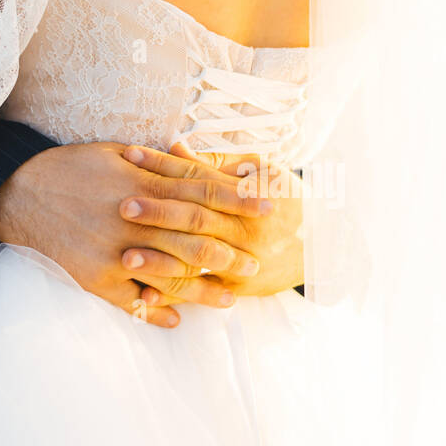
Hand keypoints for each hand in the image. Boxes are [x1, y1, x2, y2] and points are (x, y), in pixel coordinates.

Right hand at [0, 142, 267, 327]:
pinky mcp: (94, 279)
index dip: (238, 201)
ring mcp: (114, 253)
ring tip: (230, 298)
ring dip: (204, 290)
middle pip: (195, 239)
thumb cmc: (69, 168)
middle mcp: (133, 221)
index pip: (202, 193)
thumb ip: (157, 164)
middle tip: (257, 262)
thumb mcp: (114, 154)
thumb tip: (196, 160)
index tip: (268, 208)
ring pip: (170, 276)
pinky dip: (155, 314)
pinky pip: (131, 303)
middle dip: (231, 251)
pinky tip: (177, 321)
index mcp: (142, 185)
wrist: (15, 194)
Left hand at [120, 143, 303, 300]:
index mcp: (248, 195)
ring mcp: (242, 261)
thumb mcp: (263, 173)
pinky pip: (203, 293)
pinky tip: (145, 296)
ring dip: (160, 260)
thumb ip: (218, 164)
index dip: (164, 166)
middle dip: (158, 212)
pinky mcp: (239, 289)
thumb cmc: (287, 201)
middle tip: (122, 205)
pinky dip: (174, 295)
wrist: (323, 247)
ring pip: (197, 260)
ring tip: (125, 256)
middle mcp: (246, 229)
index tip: (131, 156)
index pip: (199, 178)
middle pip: (196, 218)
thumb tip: (175, 149)